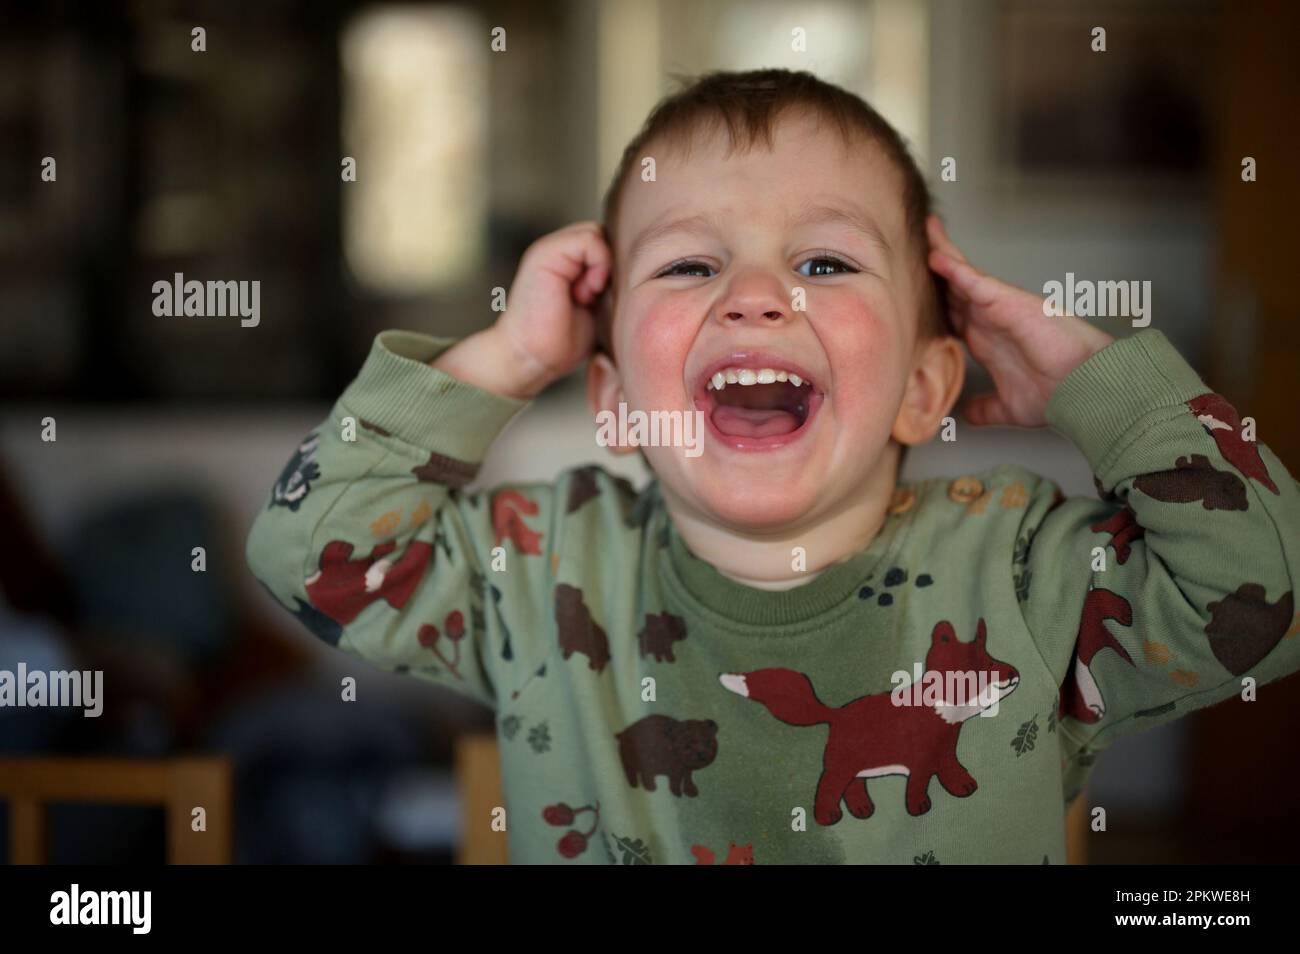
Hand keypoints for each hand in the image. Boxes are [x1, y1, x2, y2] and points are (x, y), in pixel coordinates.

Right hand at [432, 221, 610, 399]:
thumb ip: (609, 282)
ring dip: (603, 265)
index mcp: (570, 261)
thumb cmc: (561, 342)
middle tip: (596, 296)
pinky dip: (598, 263)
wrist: (530, 357)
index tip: (604, 298)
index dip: (616, 266)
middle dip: (610, 264)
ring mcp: (550, 248)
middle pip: (606, 234)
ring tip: (588, 296)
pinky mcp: (546, 252)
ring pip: (598, 232)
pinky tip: (588, 291)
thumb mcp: (596, 306)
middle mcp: (559, 250)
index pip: (609, 242)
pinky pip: (590, 238)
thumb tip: (634, 269)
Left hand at [927, 215, 1115, 427]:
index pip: (955, 314)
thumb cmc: (1058, 395)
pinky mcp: (1009, 303)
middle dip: (937, 267)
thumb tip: (968, 416)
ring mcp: (999, 309)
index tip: (916, 292)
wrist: (1085, 391)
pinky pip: (976, 281)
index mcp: (988, 341)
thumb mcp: (1008, 406)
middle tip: (918, 243)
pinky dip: (955, 269)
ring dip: (944, 254)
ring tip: (928, 231)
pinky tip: (937, 256)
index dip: (937, 300)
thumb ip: (986, 408)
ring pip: (963, 276)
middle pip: (955, 288)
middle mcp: (991, 321)